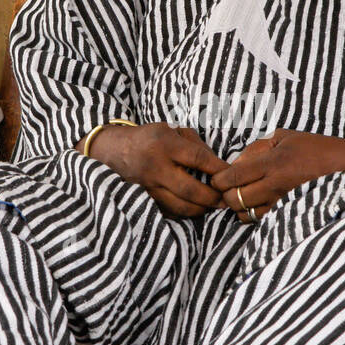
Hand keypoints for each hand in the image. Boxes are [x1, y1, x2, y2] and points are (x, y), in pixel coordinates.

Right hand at [83, 122, 225, 218]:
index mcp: (165, 145)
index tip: (230, 176)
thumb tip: (218, 167)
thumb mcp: (172, 130)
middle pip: (190, 189)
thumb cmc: (150, 138)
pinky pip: (168, 211)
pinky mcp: (144, 199)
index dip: (218, 169)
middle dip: (211, 197)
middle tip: (225, 199)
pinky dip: (184, 213)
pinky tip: (194, 209)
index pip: (198, 159)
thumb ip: (196, 145)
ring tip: (212, 206)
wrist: (114, 150)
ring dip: (200, 209)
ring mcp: (148, 186)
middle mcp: (155, 167)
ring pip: (179, 206)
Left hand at [209, 129, 344, 222]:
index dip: (219, 179)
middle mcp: (276, 185)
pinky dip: (252, 214)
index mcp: (273, 163)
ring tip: (242, 195)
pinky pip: (260, 220)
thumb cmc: (314, 147)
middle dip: (225, 194)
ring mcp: (282, 202)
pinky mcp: (289, 212)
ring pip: (245, 214)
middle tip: (228, 187)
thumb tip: (235, 163)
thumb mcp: (285, 136)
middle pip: (235, 199)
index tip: (218, 177)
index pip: (233, 176)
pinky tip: (256, 203)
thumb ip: (256, 148)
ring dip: (238, 207)